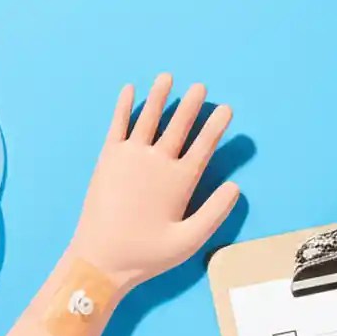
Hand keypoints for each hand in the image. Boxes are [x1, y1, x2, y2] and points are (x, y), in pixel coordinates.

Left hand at [70, 74, 238, 289]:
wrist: (101, 258)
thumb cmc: (147, 254)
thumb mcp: (189, 241)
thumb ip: (214, 212)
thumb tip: (235, 187)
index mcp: (179, 180)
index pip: (203, 145)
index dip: (215, 126)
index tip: (226, 108)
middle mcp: (157, 161)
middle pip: (178, 125)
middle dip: (191, 105)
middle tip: (201, 86)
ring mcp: (130, 156)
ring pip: (149, 118)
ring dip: (159, 96)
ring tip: (167, 77)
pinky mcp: (108, 158)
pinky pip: (118, 124)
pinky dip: (124, 106)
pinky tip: (129, 90)